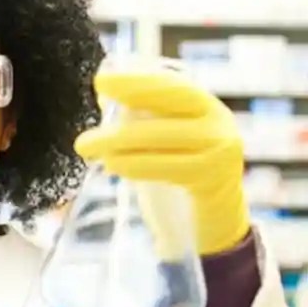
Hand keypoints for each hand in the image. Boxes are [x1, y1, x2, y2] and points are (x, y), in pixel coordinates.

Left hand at [74, 67, 249, 255]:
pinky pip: (168, 166)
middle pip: (172, 97)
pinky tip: (113, 166)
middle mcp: (218, 121)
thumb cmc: (175, 179)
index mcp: (204, 107)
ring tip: (86, 146)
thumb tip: (103, 93)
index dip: (137, 79)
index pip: (171, 83)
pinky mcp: (213, 179)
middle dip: (129, 96)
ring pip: (162, 133)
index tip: (101, 80)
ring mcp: (220, 148)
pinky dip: (135, 164)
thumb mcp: (156, 144)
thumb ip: (135, 120)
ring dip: (118, 138)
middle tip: (92, 99)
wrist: (207, 227)